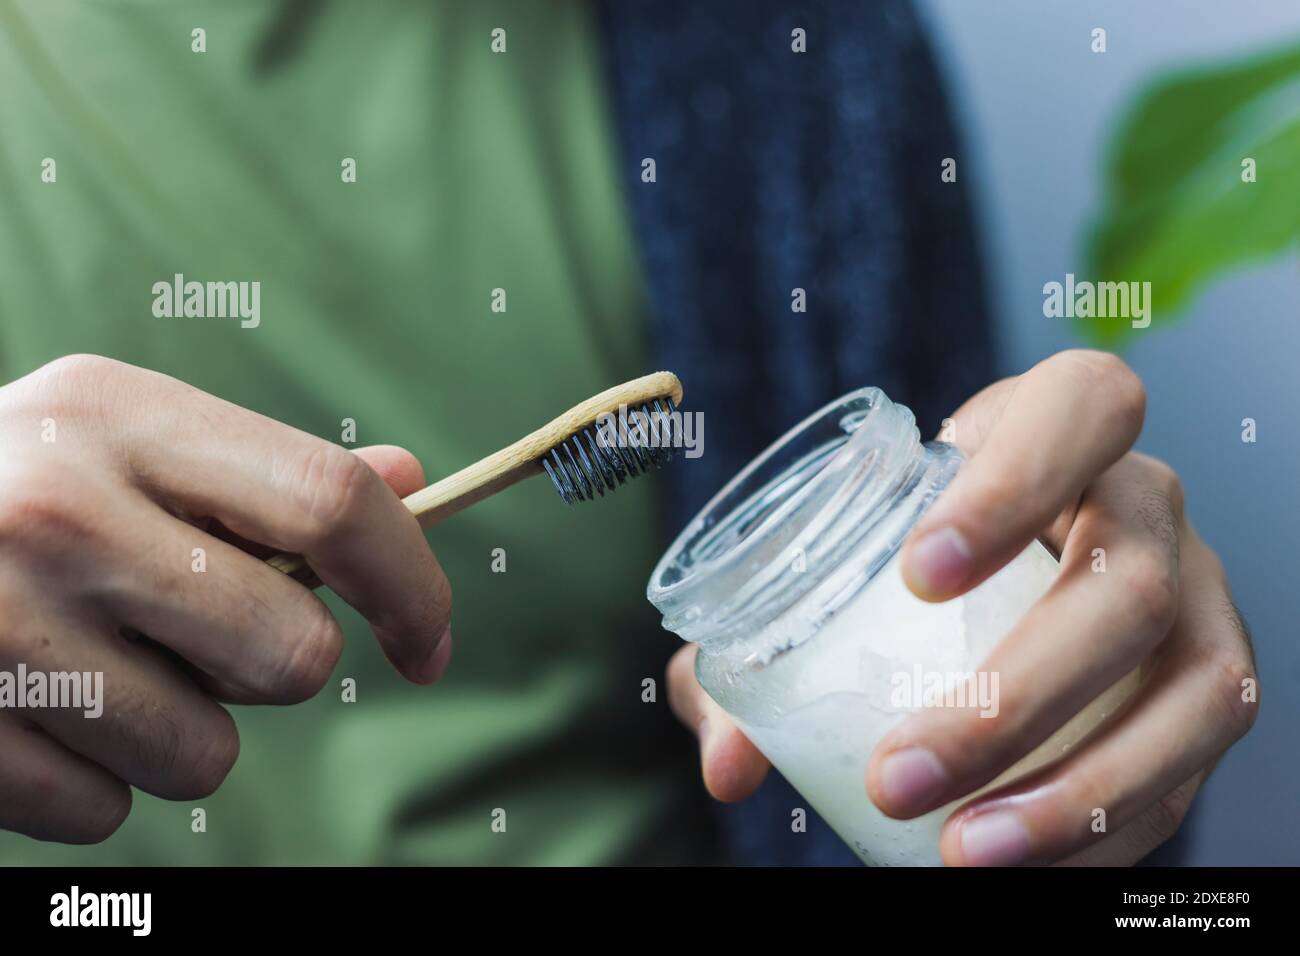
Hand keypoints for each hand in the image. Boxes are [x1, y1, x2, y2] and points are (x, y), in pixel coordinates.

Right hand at [0, 355, 451, 842]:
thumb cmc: (16, 485)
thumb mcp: (126, 437)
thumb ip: (269, 470)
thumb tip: (410, 483)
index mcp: (118, 415)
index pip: (331, 502)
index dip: (411, 583)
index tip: (428, 641)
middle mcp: (54, 513)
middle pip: (292, 655)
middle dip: (278, 663)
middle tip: (205, 630)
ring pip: (208, 757)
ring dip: (181, 726)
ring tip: (99, 660)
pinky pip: (107, 813)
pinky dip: (96, 778)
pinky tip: (38, 707)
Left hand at [667, 350, 1257, 864]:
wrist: (1009, 557)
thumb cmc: (910, 542)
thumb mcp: (845, 552)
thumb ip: (769, 643)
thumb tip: (729, 764)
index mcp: (1058, 426)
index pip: (1079, 411)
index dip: (1015, 484)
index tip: (917, 576)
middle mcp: (1146, 504)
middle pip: (1129, 588)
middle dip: (1014, 699)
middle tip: (898, 778)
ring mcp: (1199, 596)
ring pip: (1195, 692)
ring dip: (1079, 792)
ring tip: (964, 851)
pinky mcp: (1210, 685)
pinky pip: (1192, 769)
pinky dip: (1107, 830)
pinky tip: (1018, 861)